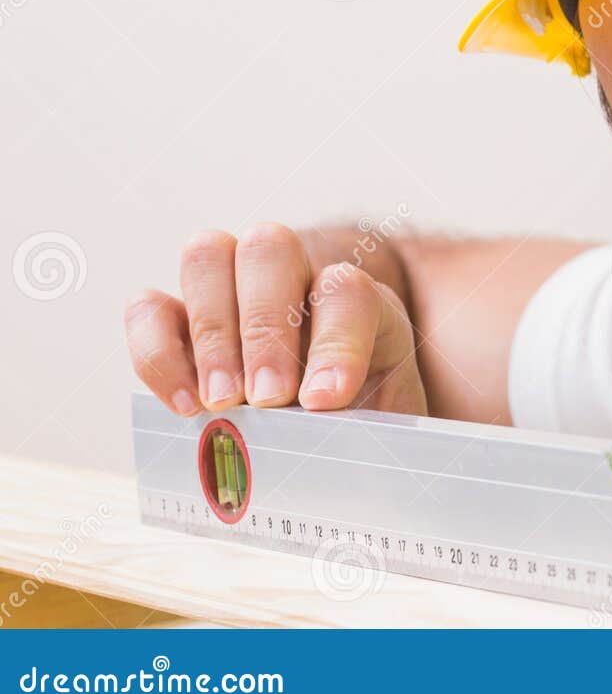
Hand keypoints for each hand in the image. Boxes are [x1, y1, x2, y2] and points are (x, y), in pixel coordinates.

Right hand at [124, 224, 426, 418]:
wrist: (331, 445)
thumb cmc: (358, 428)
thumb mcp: (381, 423)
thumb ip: (363, 419)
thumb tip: (325, 427)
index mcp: (357, 300)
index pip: (345, 289)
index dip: (335, 343)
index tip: (325, 400)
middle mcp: (293, 277)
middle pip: (269, 248)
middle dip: (264, 327)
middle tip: (269, 397)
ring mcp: (230, 291)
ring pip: (207, 256)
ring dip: (212, 332)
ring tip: (222, 402)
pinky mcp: (178, 322)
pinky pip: (148, 308)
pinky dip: (158, 353)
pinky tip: (186, 406)